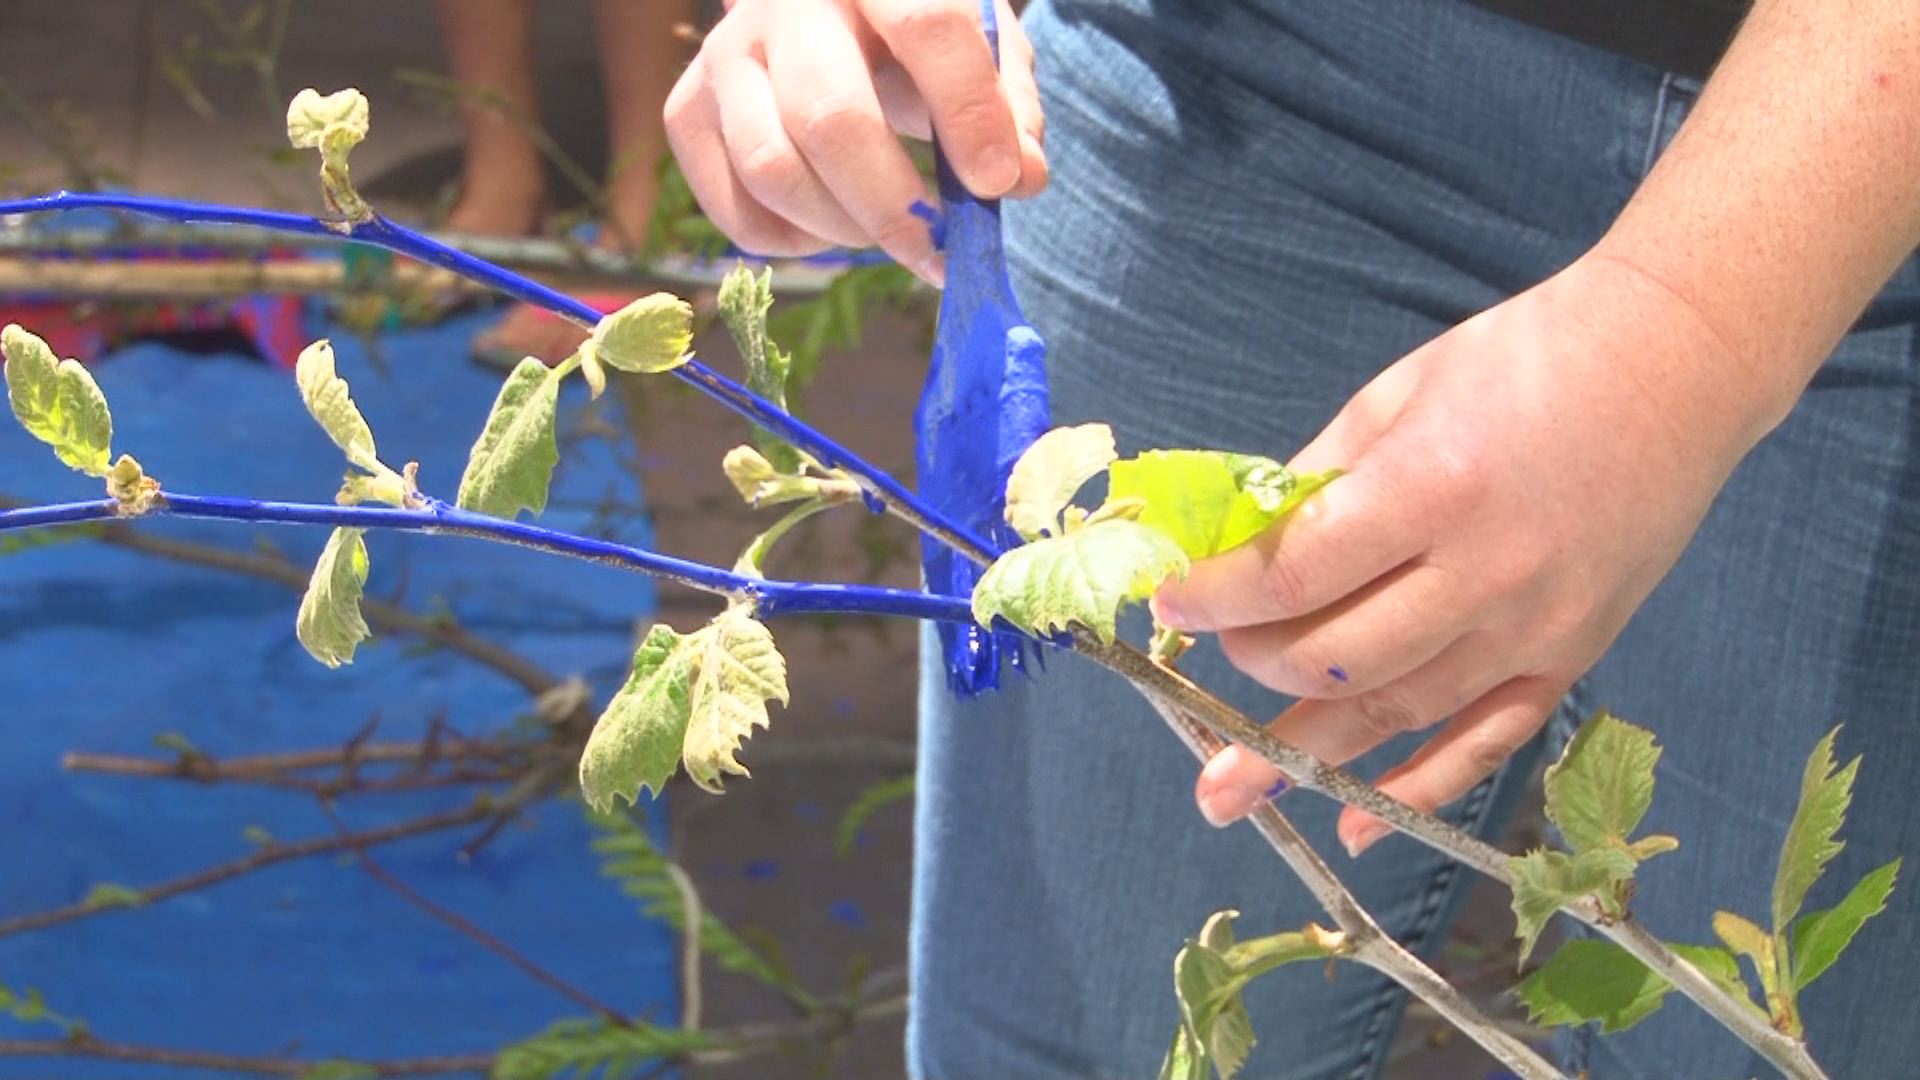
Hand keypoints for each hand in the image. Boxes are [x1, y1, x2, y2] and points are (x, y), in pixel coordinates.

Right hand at [665, 0, 1046, 284]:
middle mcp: (782, 3)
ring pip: (771, 169)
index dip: (968, 114)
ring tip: (891, 235)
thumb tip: (1021, 180)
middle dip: (894, 205)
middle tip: (940, 250)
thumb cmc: (916, 34)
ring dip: (843, 229)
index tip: (1001, 183)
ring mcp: (722, 55)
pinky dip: (794, 243)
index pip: (926, 28)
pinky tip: (834, 226)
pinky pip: (735, 208)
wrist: (826, 10)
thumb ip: (1010, 107)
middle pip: (829, 118)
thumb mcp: (979, 46)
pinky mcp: (687, 110)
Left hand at [1155, 251, 1797, 853]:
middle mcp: (1484, 572)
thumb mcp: (1397, 394)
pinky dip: (1419, 789)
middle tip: (1215, 664)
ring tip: (1226, 791)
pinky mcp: (1571, 655)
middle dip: (1256, 669)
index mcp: (1430, 487)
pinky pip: (1487, 743)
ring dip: (1304, 757)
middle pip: (1338, 658)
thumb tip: (1240, 549)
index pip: (1295, 574)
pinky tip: (1356, 827)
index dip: (1218, 600)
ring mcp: (1534, 626)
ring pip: (1397, 713)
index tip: (1171, 607)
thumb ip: (1318, 480)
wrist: (1676, 363)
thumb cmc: (1522, 360)